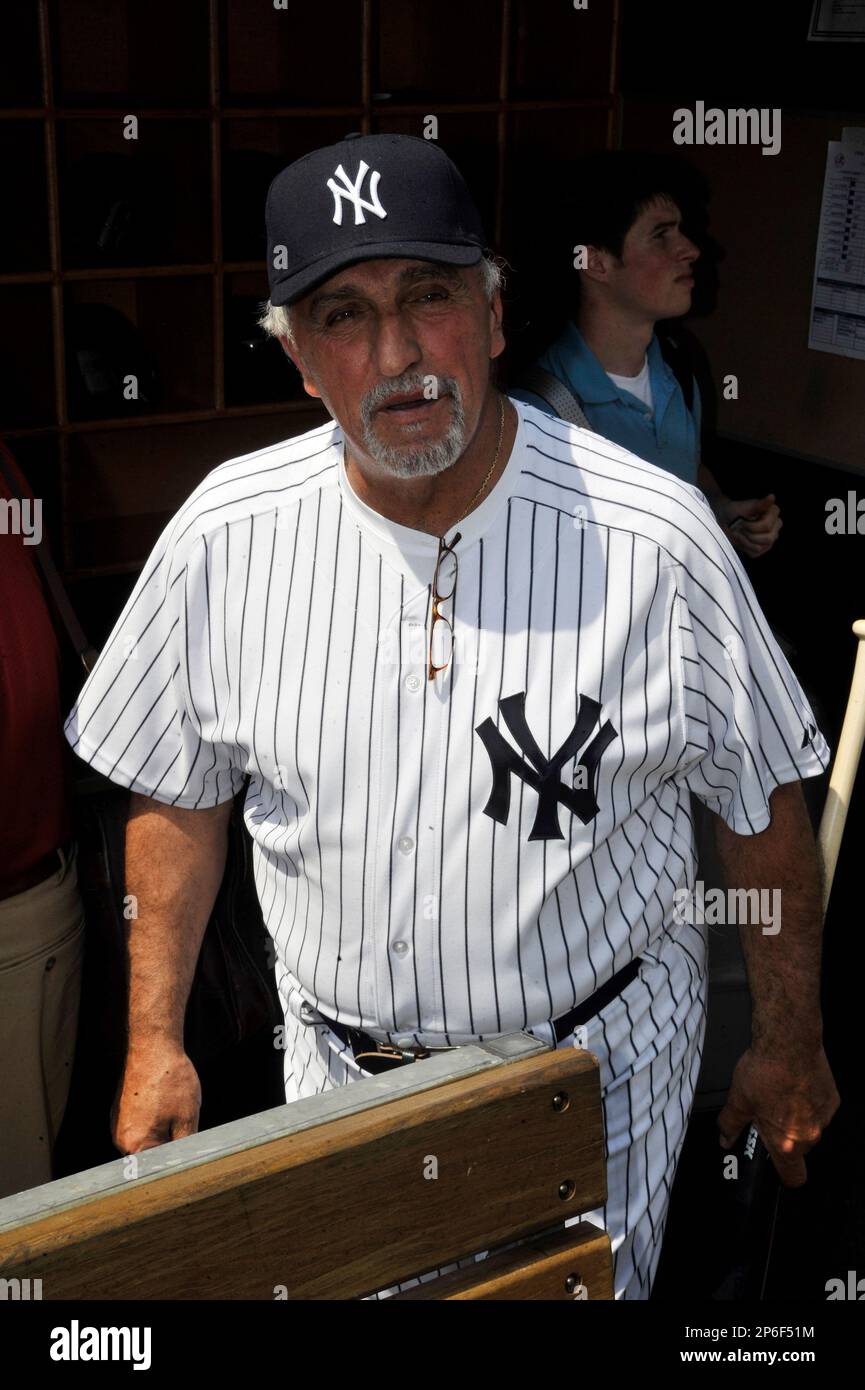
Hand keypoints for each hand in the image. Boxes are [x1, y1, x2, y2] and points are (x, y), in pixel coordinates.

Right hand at [111, 1039, 201, 1153]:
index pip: (159, 1167)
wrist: (152, 1046)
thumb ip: (184, 1147)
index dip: (177, 1160)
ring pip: (147, 1137)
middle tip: (183, 1120)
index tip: (188, 1149)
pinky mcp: (120, 1110)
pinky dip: (154, 1117)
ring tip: (173, 1107)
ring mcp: (118, 1123)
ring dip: (163, 1129)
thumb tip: (186, 1163)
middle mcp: (120, 1138)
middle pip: (152, 1154)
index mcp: (135, 1145)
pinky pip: (140, 1123)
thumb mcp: (187, 1117)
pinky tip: (164, 1100)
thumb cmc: (170, 1080)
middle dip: (170, 1143)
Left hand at [717, 1045, 839, 1186]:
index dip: (783, 1175)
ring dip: (795, 1118)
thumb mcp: (738, 1100)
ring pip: (809, 1128)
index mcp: (786, 1142)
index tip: (773, 1165)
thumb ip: (730, 1124)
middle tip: (766, 1116)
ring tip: (777, 1095)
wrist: (789, 1042)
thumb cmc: (766, 1070)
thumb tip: (725, 1138)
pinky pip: (818, 1109)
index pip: (793, 1178)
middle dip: (783, 1137)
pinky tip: (792, 1085)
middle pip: (798, 1149)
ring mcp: (824, 1117)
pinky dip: (807, 1102)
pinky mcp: (832, 1099)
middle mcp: (809, 1134)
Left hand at [719, 494, 781, 557]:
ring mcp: (771, 537)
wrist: (725, 519)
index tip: (742, 520)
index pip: (766, 527)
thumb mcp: (744, 507)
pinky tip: (741, 539)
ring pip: (761, 547)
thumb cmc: (734, 511)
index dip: (751, 526)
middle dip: (749, 534)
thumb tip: (772, 497)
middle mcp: (776, 525)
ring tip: (740, 532)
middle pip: (768, 539)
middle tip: (740, 527)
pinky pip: (756, 553)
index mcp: (774, 513)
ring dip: (745, 541)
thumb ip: (759, 504)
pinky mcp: (763, 547)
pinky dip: (745, 548)